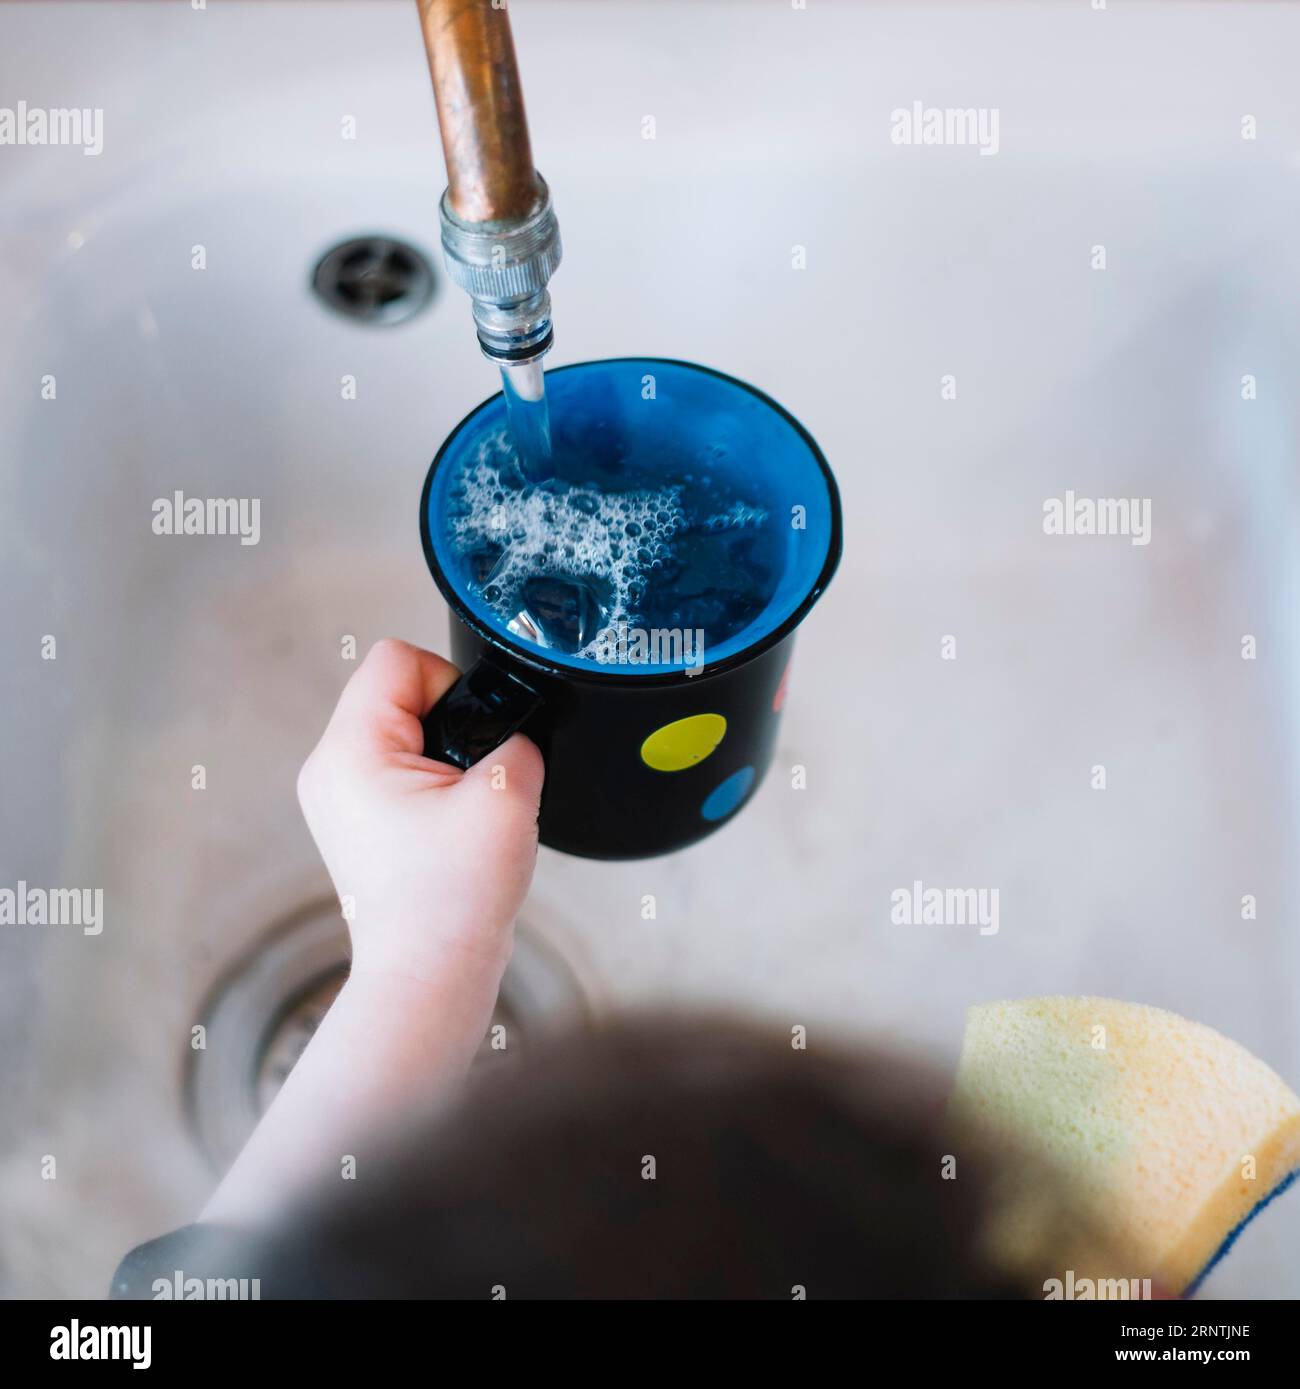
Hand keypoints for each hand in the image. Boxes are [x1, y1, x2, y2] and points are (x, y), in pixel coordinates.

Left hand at [296, 639, 544, 982]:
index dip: (451, 681)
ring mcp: (337, 799)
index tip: (474, 733)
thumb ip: (517, 738)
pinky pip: (396, 769)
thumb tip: (511, 735)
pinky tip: (451, 826)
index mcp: (351, 751)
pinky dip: (432, 784)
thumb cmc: (452, 901)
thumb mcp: (509, 794)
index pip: (397, 658)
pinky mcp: (355, 823)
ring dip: (443, 757)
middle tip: (471, 778)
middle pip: (395, 691)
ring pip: (400, 732)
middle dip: (449, 723)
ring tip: (462, 808)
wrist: (429, 976)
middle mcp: (329, 769)